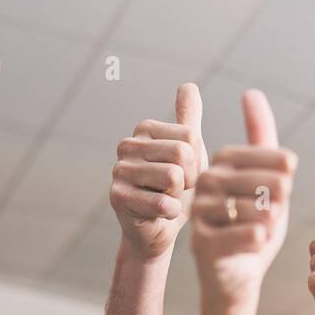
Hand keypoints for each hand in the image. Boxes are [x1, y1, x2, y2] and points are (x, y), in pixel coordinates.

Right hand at [110, 83, 205, 259]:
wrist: (159, 229)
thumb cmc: (177, 188)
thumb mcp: (190, 151)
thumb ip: (189, 119)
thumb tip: (188, 86)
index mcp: (145, 129)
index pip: (191, 136)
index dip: (198, 161)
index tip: (186, 172)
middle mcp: (127, 145)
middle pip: (182, 154)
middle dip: (190, 178)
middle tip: (177, 190)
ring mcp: (118, 170)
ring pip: (173, 176)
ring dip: (179, 196)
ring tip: (167, 198)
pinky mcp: (117, 197)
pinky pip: (162, 202)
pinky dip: (170, 213)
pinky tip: (160, 214)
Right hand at [191, 90, 296, 305]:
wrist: (237, 274)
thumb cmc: (255, 222)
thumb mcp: (267, 180)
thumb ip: (263, 140)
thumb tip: (250, 93)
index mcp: (220, 163)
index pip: (262, 154)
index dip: (279, 166)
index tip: (288, 177)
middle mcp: (204, 184)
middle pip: (257, 180)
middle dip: (276, 194)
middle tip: (279, 203)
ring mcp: (201, 214)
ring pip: (251, 208)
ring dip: (268, 217)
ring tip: (268, 221)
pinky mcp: (202, 244)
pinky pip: (243, 235)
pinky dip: (257, 237)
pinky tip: (259, 237)